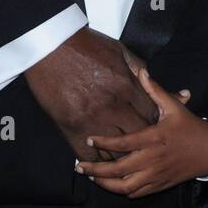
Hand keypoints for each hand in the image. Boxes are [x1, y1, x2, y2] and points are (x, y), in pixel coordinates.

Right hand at [24, 27, 157, 163]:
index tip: (155, 125)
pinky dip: (96, 161)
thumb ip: (138, 68)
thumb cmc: (85, 45)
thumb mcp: (118, 50)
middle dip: (144, 141)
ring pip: (116, 151)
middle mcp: (112, 108)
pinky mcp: (71, 129)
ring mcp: (91, 121)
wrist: (50, 47)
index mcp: (126, 87)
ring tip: (125, 156)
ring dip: (121, 155)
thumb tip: (153, 82)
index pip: (152, 115)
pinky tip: (99, 162)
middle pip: (138, 136)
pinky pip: (89, 155)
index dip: (156, 122)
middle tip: (144, 144)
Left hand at [76, 67, 207, 196]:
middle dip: (95, 169)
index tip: (89, 139)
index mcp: (154, 138)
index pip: (123, 143)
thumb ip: (155, 90)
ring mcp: (155, 175)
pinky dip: (121, 190)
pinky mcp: (159, 185)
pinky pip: (136, 193)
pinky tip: (111, 184)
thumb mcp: (174, 106)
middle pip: (117, 170)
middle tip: (79, 166)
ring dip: (105, 184)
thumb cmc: (190, 127)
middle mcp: (152, 159)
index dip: (104, 142)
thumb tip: (141, 71)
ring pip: (124, 187)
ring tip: (91, 176)